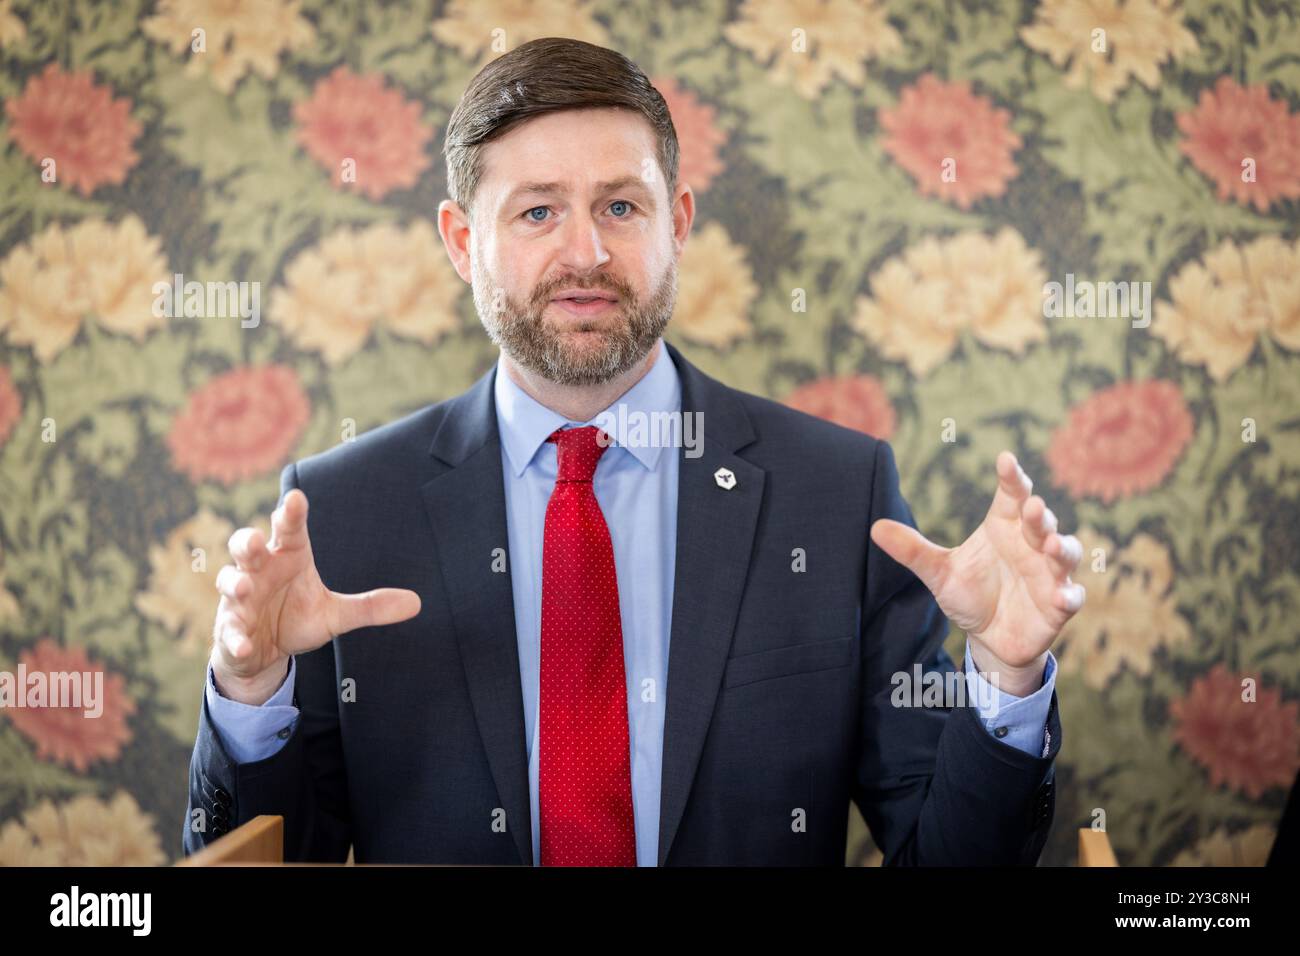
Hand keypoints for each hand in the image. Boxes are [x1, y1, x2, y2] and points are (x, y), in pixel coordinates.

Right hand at [210, 489, 421, 704]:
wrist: (263, 653)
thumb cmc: (296, 618)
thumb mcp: (336, 614)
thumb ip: (370, 606)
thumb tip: (416, 603)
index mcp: (287, 558)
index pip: (289, 531)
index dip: (291, 514)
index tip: (296, 498)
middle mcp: (259, 572)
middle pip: (247, 547)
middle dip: (247, 542)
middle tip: (256, 540)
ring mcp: (239, 600)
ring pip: (229, 581)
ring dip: (235, 584)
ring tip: (245, 588)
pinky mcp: (230, 629)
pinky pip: (229, 632)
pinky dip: (236, 638)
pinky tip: (245, 646)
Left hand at [870, 451, 1083, 695]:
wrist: (988, 637)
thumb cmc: (969, 594)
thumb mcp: (939, 573)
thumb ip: (913, 551)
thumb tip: (875, 527)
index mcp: (1003, 528)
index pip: (1011, 496)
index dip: (1012, 478)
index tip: (1005, 460)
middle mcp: (1031, 545)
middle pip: (1040, 522)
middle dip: (1039, 514)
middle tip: (1031, 506)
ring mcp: (1049, 574)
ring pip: (1066, 553)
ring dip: (1063, 547)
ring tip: (1053, 544)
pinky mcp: (1058, 605)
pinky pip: (1070, 597)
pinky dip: (1070, 595)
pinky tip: (1063, 596)